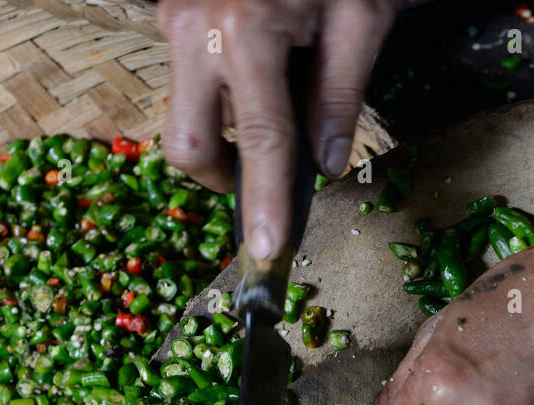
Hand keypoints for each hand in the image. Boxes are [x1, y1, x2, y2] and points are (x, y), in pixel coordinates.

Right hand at [159, 0, 396, 259]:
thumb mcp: (361, 15)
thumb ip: (341, 95)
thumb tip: (324, 163)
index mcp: (246, 31)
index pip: (257, 143)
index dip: (265, 203)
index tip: (268, 251)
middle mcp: (195, 28)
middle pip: (189, 145)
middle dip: (225, 178)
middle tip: (268, 179)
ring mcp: (175, 18)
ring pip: (183, 116)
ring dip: (224, 135)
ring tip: (278, 106)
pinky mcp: (171, 10)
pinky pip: (187, 80)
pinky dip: (221, 99)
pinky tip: (262, 78)